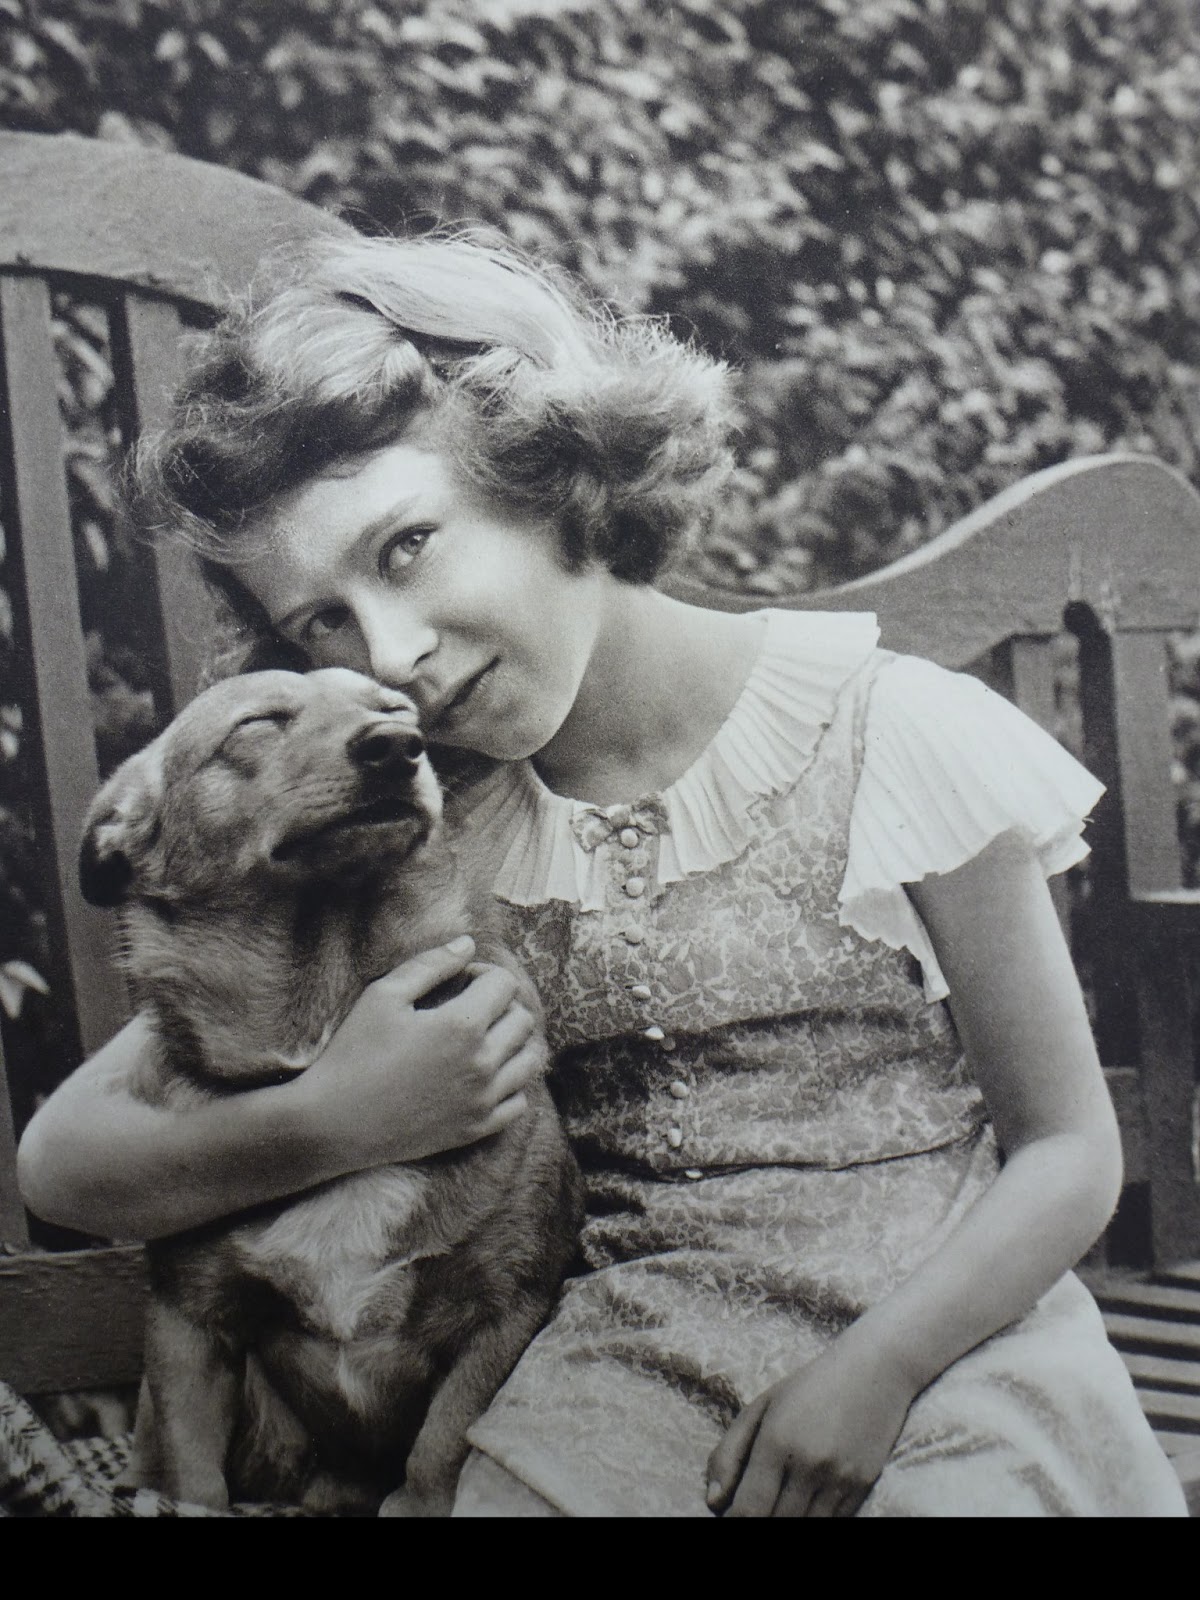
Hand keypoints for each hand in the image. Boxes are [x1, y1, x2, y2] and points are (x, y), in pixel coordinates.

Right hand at [293, 937, 546, 1169]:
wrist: (333, 1124)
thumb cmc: (353, 1053)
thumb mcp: (384, 996)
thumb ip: (430, 964)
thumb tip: (468, 945)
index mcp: (463, 1025)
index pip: (505, 984)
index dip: (484, 973)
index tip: (461, 981)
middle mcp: (483, 1063)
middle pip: (522, 1019)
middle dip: (501, 1004)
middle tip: (468, 1007)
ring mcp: (484, 1100)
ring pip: (529, 1060)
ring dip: (513, 1042)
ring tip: (482, 1039)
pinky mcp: (477, 1128)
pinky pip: (519, 1101)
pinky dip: (510, 1083)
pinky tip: (482, 1075)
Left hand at [706, 1337, 916, 1517]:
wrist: (875, 1370)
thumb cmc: (809, 1386)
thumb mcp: (761, 1408)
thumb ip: (729, 1453)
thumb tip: (713, 1502)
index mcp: (776, 1441)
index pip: (748, 1510)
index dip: (735, 1522)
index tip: (733, 1516)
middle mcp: (809, 1464)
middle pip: (775, 1524)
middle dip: (759, 1521)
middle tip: (754, 1506)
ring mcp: (840, 1478)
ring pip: (805, 1528)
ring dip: (788, 1521)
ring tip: (778, 1503)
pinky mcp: (863, 1486)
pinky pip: (833, 1523)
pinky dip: (815, 1519)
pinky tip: (805, 1503)